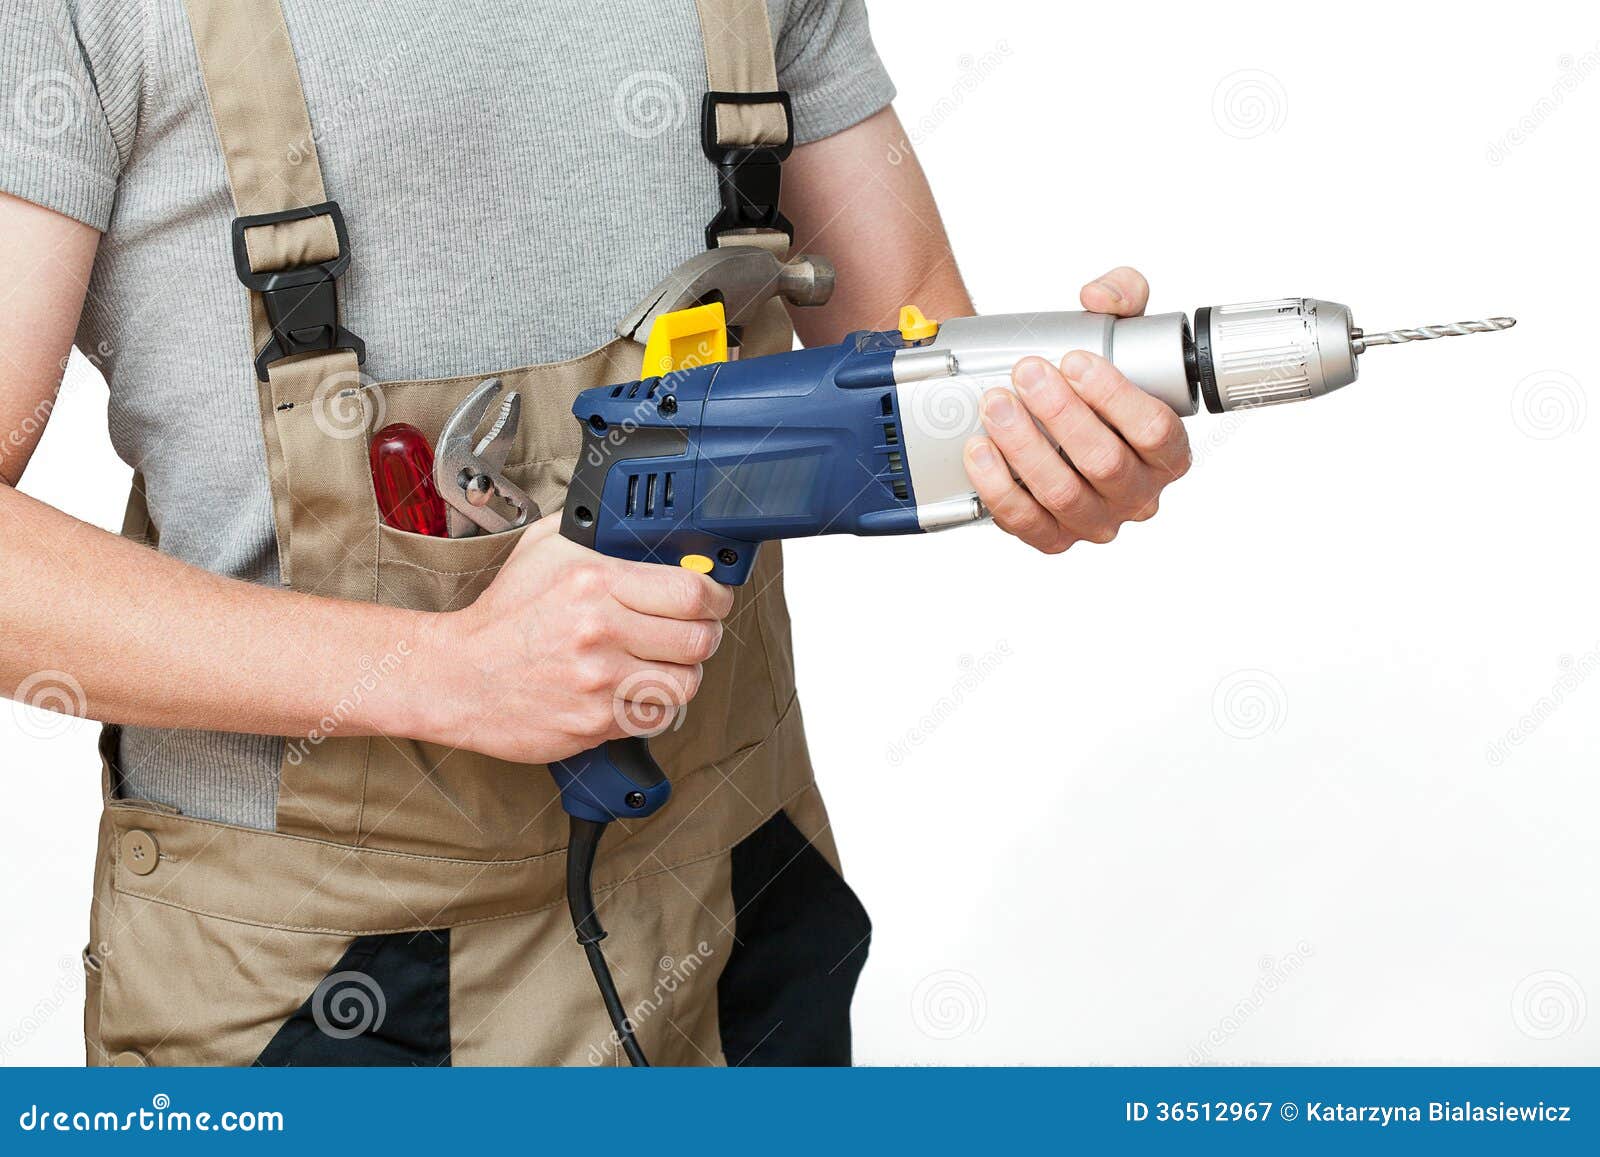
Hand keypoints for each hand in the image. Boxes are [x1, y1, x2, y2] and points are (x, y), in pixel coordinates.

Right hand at [417, 514, 733, 763]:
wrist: (458, 676)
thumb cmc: (503, 615)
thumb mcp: (543, 549)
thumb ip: (594, 529)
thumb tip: (642, 525)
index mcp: (595, 583)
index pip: (691, 591)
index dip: (717, 596)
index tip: (716, 599)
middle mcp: (601, 632)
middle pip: (700, 641)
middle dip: (705, 636)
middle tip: (693, 633)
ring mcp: (599, 682)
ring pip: (685, 684)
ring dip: (681, 675)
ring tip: (661, 664)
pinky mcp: (595, 723)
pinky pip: (655, 717)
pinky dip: (652, 707)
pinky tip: (631, 691)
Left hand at [962, 267, 1190, 553]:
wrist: (1045, 416)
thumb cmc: (1087, 382)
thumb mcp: (1119, 330)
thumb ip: (1123, 296)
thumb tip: (1098, 296)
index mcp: (1167, 452)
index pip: (1154, 432)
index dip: (1114, 396)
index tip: (1076, 360)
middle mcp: (1137, 493)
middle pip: (1104, 461)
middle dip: (1060, 413)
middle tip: (1026, 373)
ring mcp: (1094, 521)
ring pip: (1062, 492)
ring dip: (1025, 444)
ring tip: (996, 404)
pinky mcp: (1051, 538)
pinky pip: (1024, 521)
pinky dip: (997, 484)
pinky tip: (980, 449)